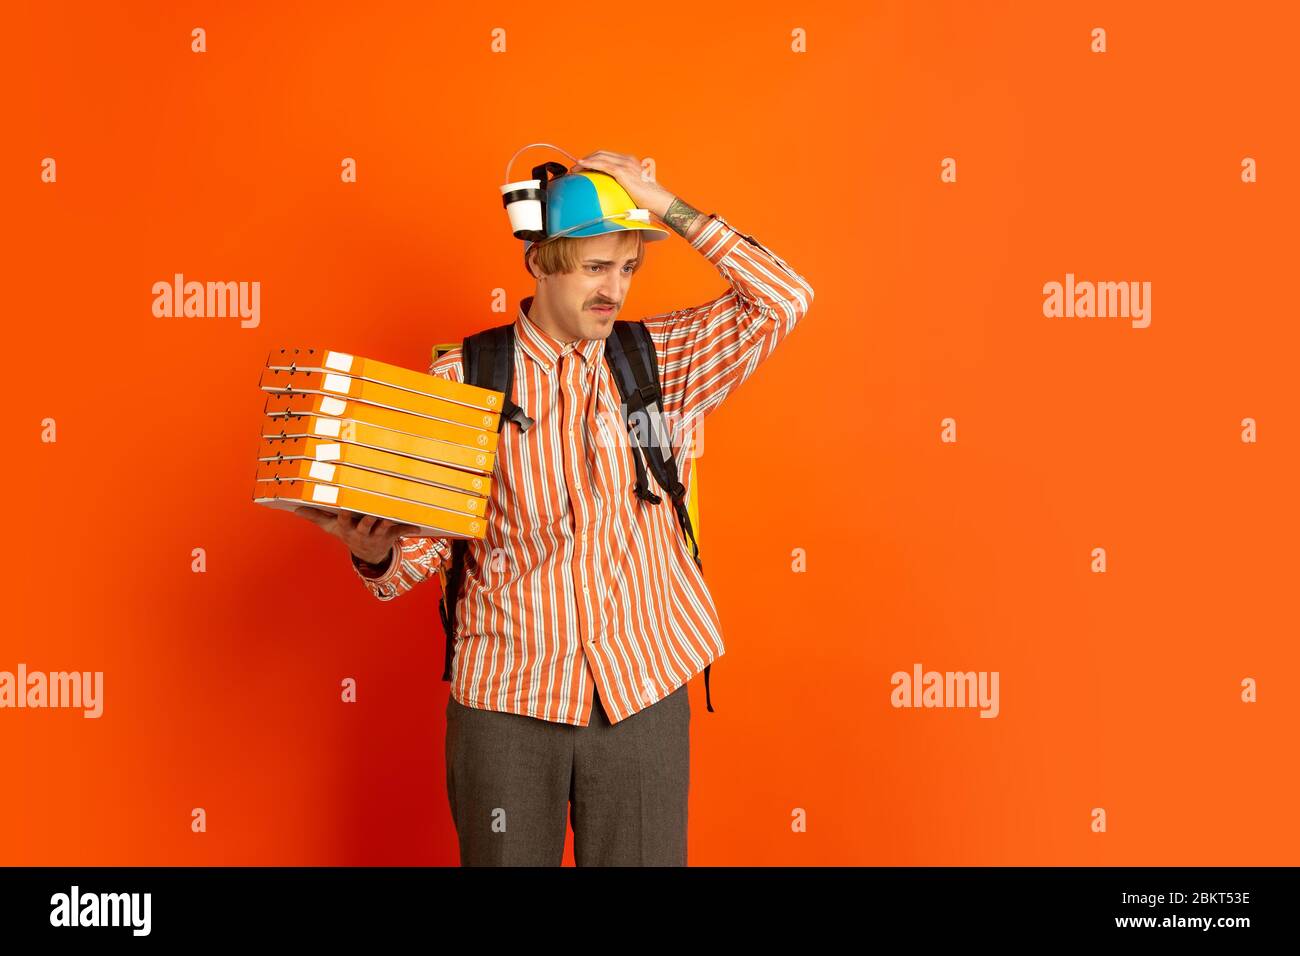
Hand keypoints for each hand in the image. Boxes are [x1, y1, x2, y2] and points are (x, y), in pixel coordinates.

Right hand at [292, 507, 419, 564]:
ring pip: (383, 527)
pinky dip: (409, 528)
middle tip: (371, 511)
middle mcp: (362, 532)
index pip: (344, 520)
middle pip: (365, 524)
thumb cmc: (348, 533)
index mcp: (348, 529)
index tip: (344, 505)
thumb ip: (316, 517)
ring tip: (392, 516)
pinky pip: (401, 531)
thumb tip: (296, 508)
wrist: (369, 554)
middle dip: (367, 519)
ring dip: (387, 522)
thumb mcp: (332, 527)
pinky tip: (418, 527)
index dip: (344, 514)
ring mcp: (377, 534)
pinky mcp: (391, 534)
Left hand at [569, 150, 675, 219]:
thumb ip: (623, 188)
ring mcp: (625, 164)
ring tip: (575, 168)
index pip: (608, 157)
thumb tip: (613, 197)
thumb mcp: (634, 190)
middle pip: (601, 154)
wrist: (660, 201)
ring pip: (600, 157)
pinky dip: (590, 163)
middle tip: (576, 167)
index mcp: (630, 163)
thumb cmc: (650, 200)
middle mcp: (627, 160)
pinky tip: (581, 165)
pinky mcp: (622, 171)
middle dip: (587, 159)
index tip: (584, 167)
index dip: (594, 160)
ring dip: (585, 161)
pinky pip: (602, 164)